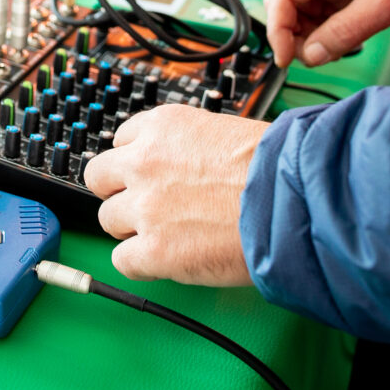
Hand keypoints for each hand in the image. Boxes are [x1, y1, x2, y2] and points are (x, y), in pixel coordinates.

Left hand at [83, 104, 268, 284]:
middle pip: (99, 176)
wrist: (291, 199)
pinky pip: (122, 260)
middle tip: (145, 205)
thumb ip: (185, 146)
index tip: (151, 175)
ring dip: (132, 228)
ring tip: (168, 233)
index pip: (122, 141)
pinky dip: (141, 263)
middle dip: (119, 191)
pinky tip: (167, 259)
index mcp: (160, 127)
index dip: (137, 162)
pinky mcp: (153, 250)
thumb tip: (179, 164)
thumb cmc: (271, 167)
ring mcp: (145, 206)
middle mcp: (144, 161)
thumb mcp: (218, 131)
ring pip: (108, 218)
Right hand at [264, 0, 389, 67]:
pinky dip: (325, 29)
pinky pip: (322, 10)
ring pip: (302, 9)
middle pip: (286, 3)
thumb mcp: (385, 4)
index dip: (277, 30)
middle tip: (314, 57)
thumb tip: (311, 56)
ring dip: (309, 33)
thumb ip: (345, 31)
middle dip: (291, 33)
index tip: (287, 59)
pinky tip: (342, 40)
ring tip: (332, 50)